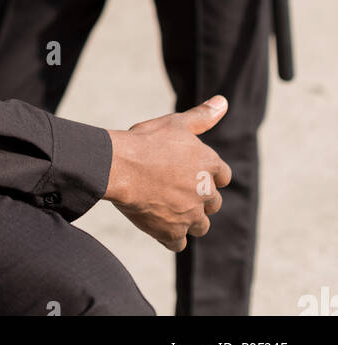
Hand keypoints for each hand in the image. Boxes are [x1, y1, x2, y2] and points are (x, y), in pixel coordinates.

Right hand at [103, 95, 231, 251]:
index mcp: (209, 165)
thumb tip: (224, 101)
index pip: (223, 176)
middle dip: (200, 198)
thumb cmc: (147, 141)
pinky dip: (170, 236)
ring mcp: (189, 215)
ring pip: (200, 226)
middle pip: (213, 203)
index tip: (193, 172)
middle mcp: (205, 193)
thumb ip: (203, 115)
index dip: (210, 175)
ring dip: (189, 220)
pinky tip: (158, 224)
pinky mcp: (172, 233)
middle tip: (176, 189)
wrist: (120, 166)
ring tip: (169, 208)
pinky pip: (178, 243)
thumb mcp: (176, 123)